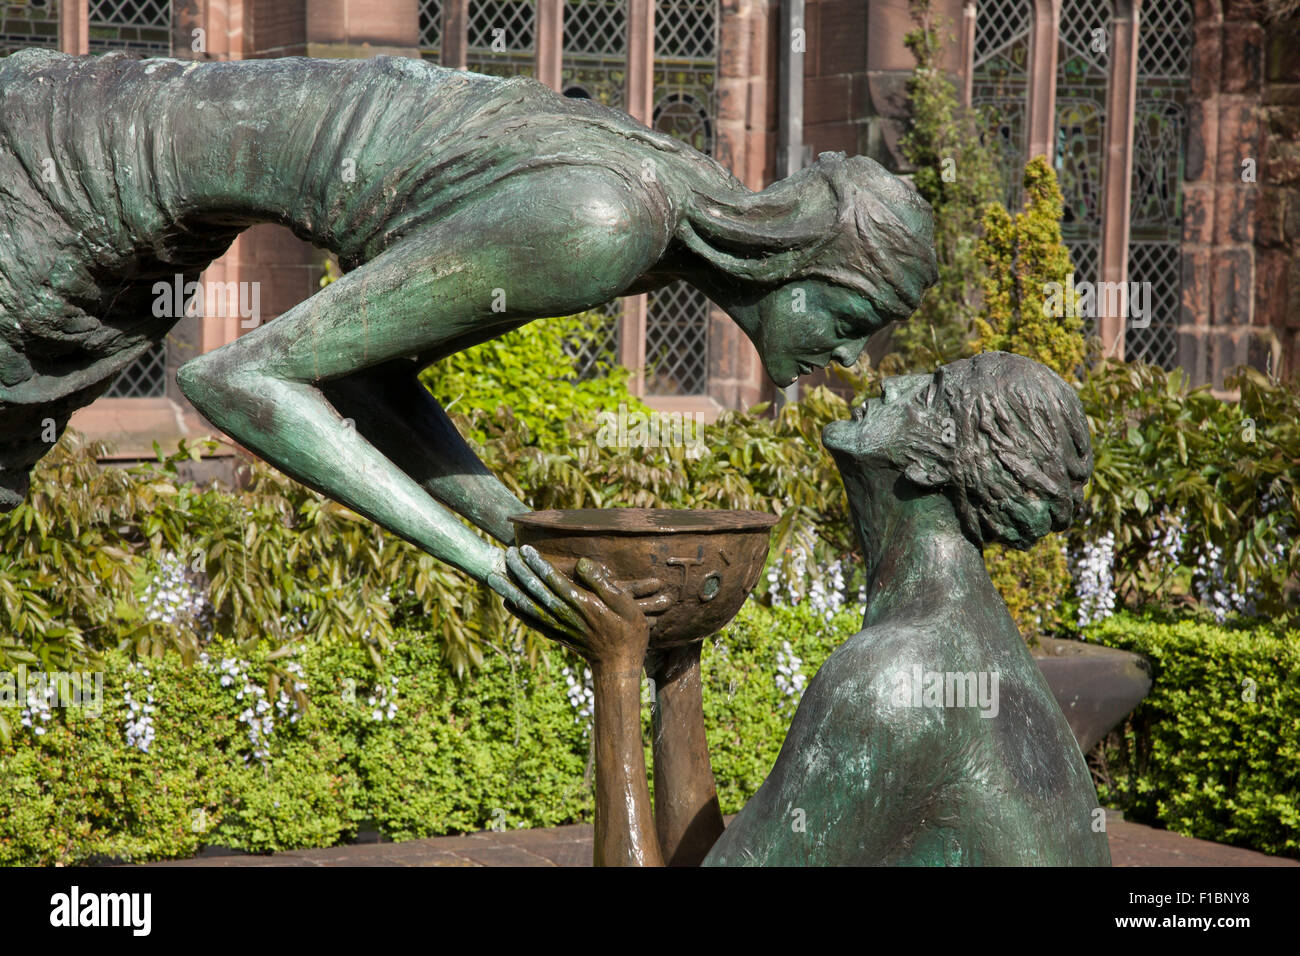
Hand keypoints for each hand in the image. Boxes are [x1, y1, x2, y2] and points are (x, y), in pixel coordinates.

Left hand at [490, 545, 668, 666]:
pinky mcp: (557, 635)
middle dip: (520, 571)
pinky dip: (518, 612)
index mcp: (580, 603)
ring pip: (528, 605)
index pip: (552, 579)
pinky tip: (507, 603)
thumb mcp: (626, 605)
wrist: (619, 667)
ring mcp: (558, 626)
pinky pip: (532, 622)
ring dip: (511, 589)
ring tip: (495, 576)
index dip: (537, 563)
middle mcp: (564, 614)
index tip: (525, 548)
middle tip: (506, 553)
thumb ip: (602, 583)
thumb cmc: (628, 632)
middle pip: (536, 589)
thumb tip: (582, 563)